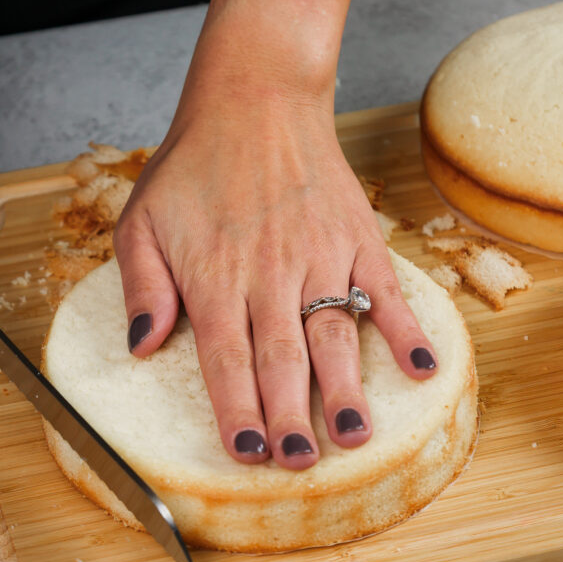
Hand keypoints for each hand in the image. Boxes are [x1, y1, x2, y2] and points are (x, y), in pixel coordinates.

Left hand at [113, 0, 437, 469]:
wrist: (254, 99)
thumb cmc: (193, 166)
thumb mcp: (141, 221)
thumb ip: (141, 288)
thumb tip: (141, 349)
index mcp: (214, 277)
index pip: (226, 359)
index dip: (237, 410)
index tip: (248, 454)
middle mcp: (268, 273)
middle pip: (280, 358)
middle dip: (290, 415)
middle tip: (300, 463)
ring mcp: (319, 255)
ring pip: (331, 333)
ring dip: (344, 387)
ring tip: (355, 435)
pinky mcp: (357, 238)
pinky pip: (384, 290)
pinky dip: (404, 328)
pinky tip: (421, 368)